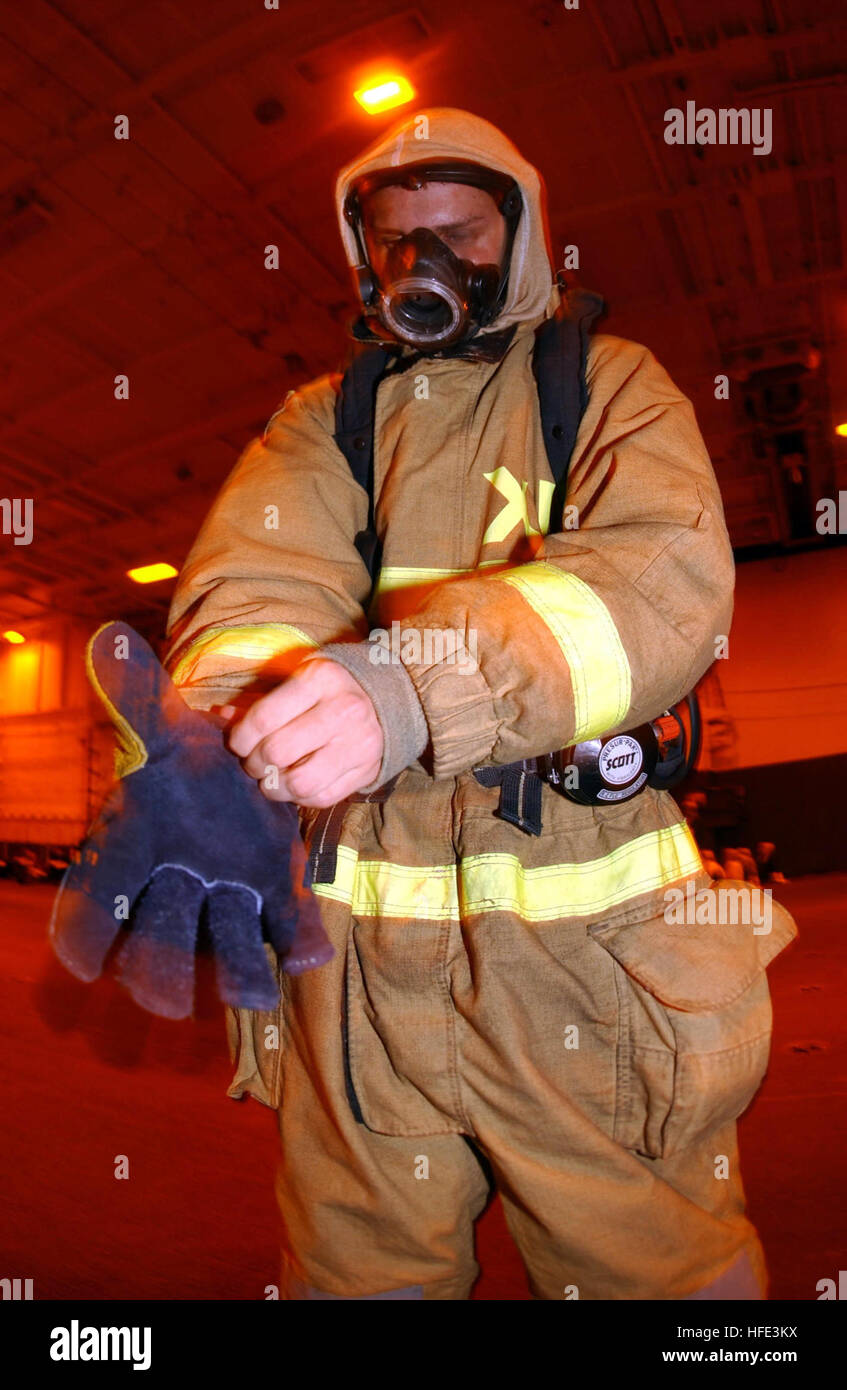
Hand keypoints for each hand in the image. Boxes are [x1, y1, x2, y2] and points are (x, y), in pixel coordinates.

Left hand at [225, 657, 383, 806]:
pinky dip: (300, 798)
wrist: (387, 696)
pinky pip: (323, 798)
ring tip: (271, 779)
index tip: (237, 743)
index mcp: (320, 679)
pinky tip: (294, 786)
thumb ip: (260, 700)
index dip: (240, 738)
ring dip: (275, 788)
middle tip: (253, 763)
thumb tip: (221, 717)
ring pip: (300, 783)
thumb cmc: (328, 688)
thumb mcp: (297, 680)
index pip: (264, 718)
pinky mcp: (368, 769)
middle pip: (278, 752)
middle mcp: (344, 710)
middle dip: (255, 764)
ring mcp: (359, 743)